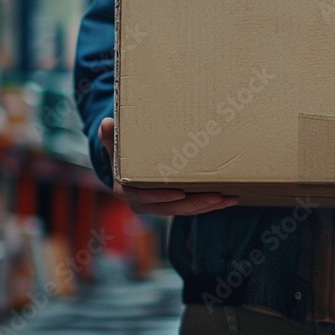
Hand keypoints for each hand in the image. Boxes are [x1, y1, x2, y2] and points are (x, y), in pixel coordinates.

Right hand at [99, 117, 238, 215]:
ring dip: (208, 206)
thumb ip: (110, 137)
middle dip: (195, 203)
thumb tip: (106, 123)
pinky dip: (210, 206)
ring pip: (185, 211)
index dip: (162, 196)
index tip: (180, 192)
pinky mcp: (172, 206)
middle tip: (216, 195)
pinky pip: (192, 209)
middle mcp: (143, 204)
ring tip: (229, 198)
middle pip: (171, 208)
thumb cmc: (121, 155)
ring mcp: (159, 207)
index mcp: (127, 191)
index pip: (145, 196)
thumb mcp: (115, 145)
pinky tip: (229, 199)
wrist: (125, 170)